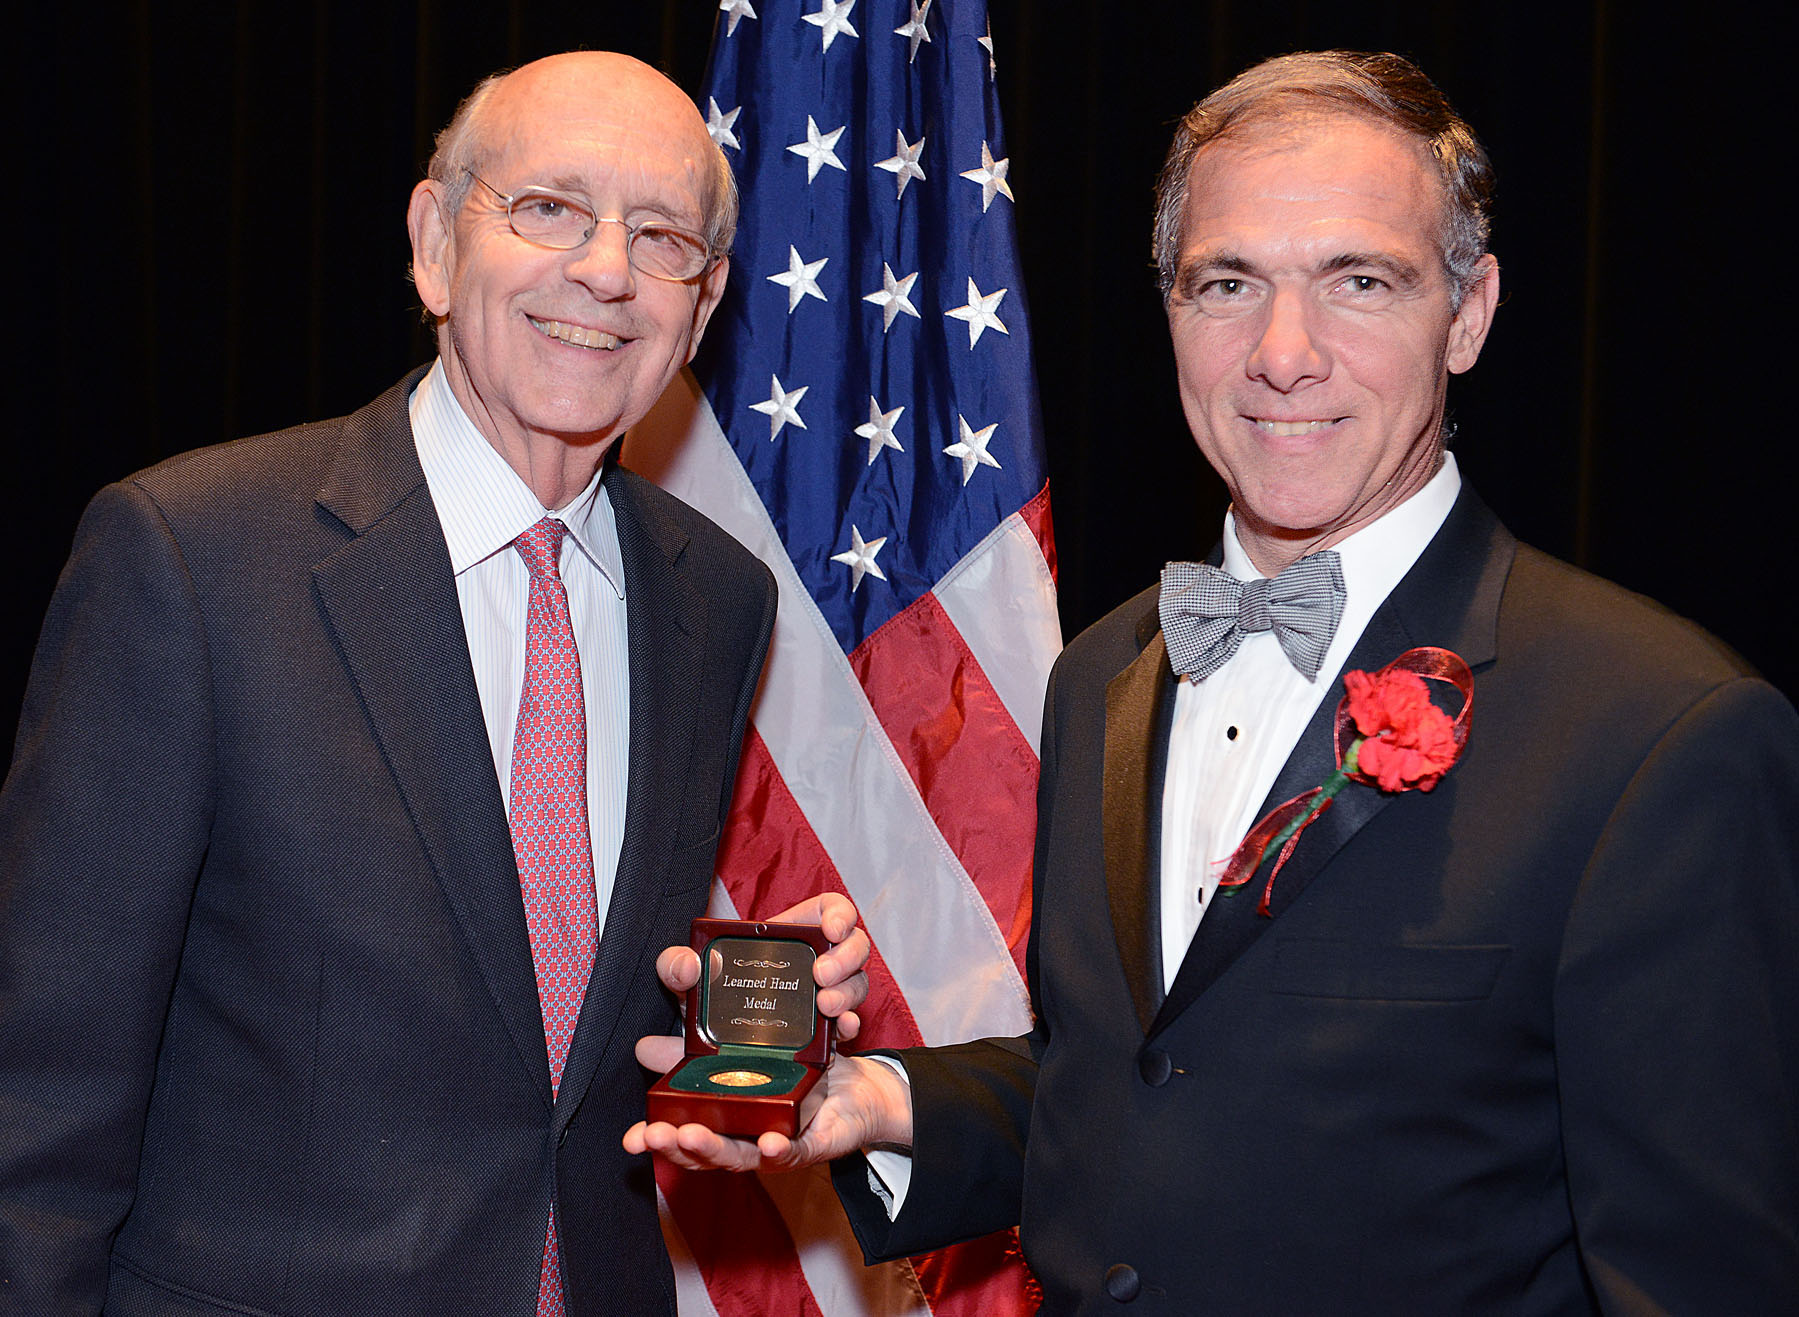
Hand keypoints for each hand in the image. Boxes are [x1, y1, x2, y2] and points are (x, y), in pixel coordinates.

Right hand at [622, 1051, 913, 1171]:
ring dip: (714, 1149)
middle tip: (653, 1135)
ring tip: (691, 1136)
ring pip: (741, 1156)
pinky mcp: (811, 1145)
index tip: (630, 1139)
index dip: (654, 1140)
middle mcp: (744, 1139)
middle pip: (704, 1152)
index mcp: (722, 1121)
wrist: (856, 1087)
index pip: (681, 1136)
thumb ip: (690, 1049)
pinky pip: (794, 1151)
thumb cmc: (793, 1075)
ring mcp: (775, 1147)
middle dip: (676, 1146)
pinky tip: (767, 1142)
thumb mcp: (736, 1053)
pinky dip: (779, 1150)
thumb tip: (643, 1046)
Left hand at [642, 892, 870, 1073]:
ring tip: (826, 1006)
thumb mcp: (689, 982)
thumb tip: (686, 965)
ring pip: (858, 982)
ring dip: (848, 992)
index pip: (831, 910)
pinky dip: (850, 1025)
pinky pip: (852, 1022)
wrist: (717, 1054)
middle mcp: (815, 962)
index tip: (832, 929)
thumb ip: (674, 967)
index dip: (840, 913)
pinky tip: (841, 1030)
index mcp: (789, 937)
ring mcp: (826, 995)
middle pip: (856, 945)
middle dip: (846, 957)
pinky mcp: (827, 1032)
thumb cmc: (709, 1004)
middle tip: (821, 976)